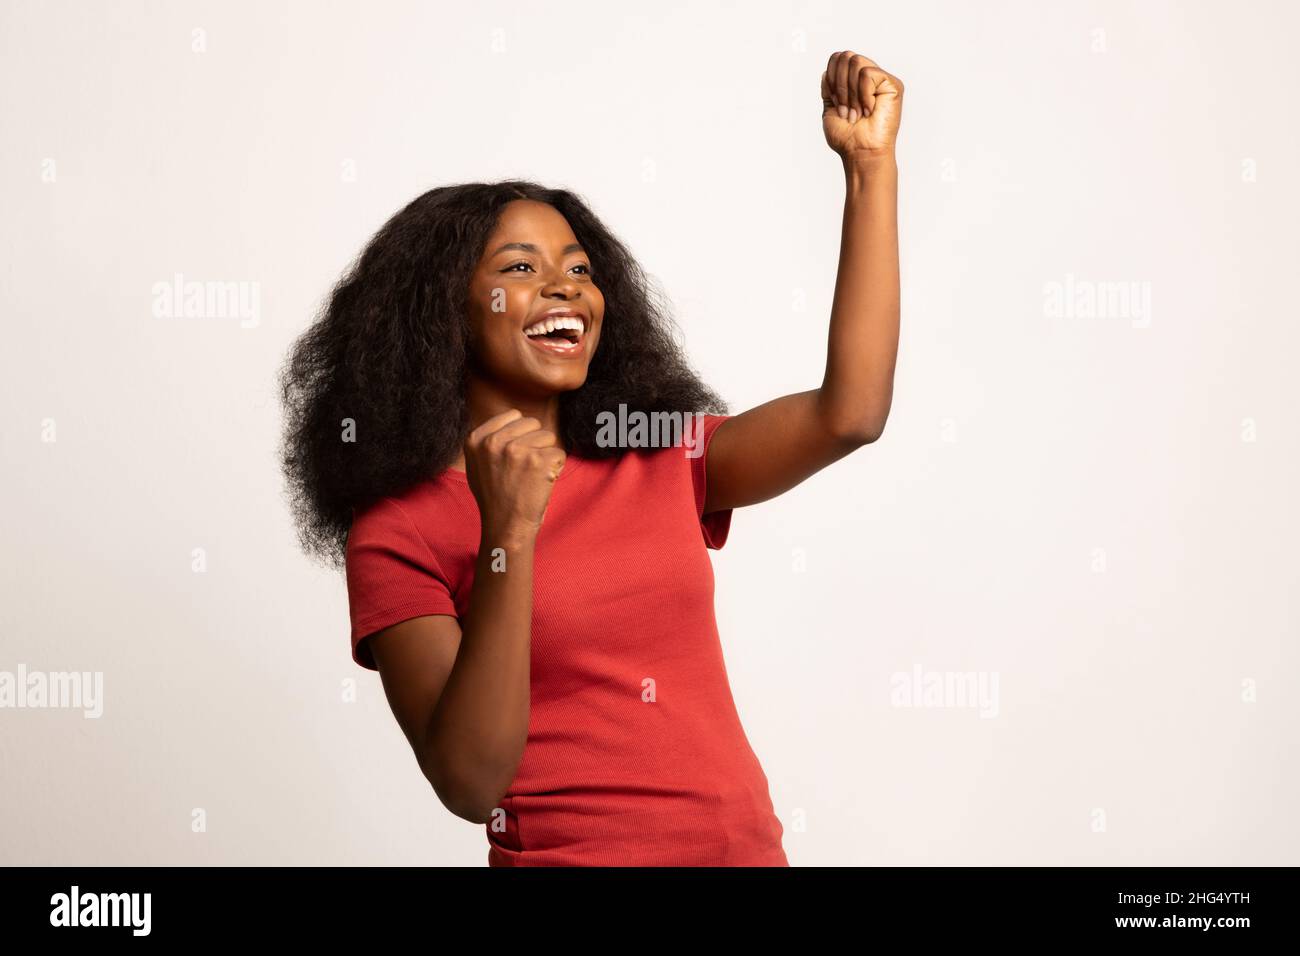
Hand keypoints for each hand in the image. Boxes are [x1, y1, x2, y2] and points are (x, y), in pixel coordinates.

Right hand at [463, 409, 565, 540]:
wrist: (505, 526)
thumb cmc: (494, 497)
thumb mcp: (477, 464)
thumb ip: (488, 439)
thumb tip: (513, 417)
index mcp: (476, 439)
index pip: (514, 415)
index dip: (521, 434)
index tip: (515, 456)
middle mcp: (493, 441)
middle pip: (533, 423)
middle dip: (535, 442)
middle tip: (524, 468)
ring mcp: (515, 450)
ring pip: (548, 436)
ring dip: (545, 455)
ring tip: (531, 476)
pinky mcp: (537, 461)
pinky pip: (559, 454)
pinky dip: (555, 468)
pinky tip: (541, 482)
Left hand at [820, 51, 902, 160]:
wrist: (861, 152)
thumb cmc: (847, 138)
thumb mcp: (829, 110)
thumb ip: (828, 89)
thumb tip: (826, 71)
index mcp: (853, 82)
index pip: (838, 58)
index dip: (831, 76)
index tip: (834, 101)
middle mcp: (868, 78)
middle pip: (846, 57)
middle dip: (839, 85)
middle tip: (845, 110)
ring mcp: (881, 80)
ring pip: (856, 62)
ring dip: (850, 92)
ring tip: (856, 113)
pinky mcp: (893, 84)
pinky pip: (868, 74)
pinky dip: (863, 94)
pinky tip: (869, 110)